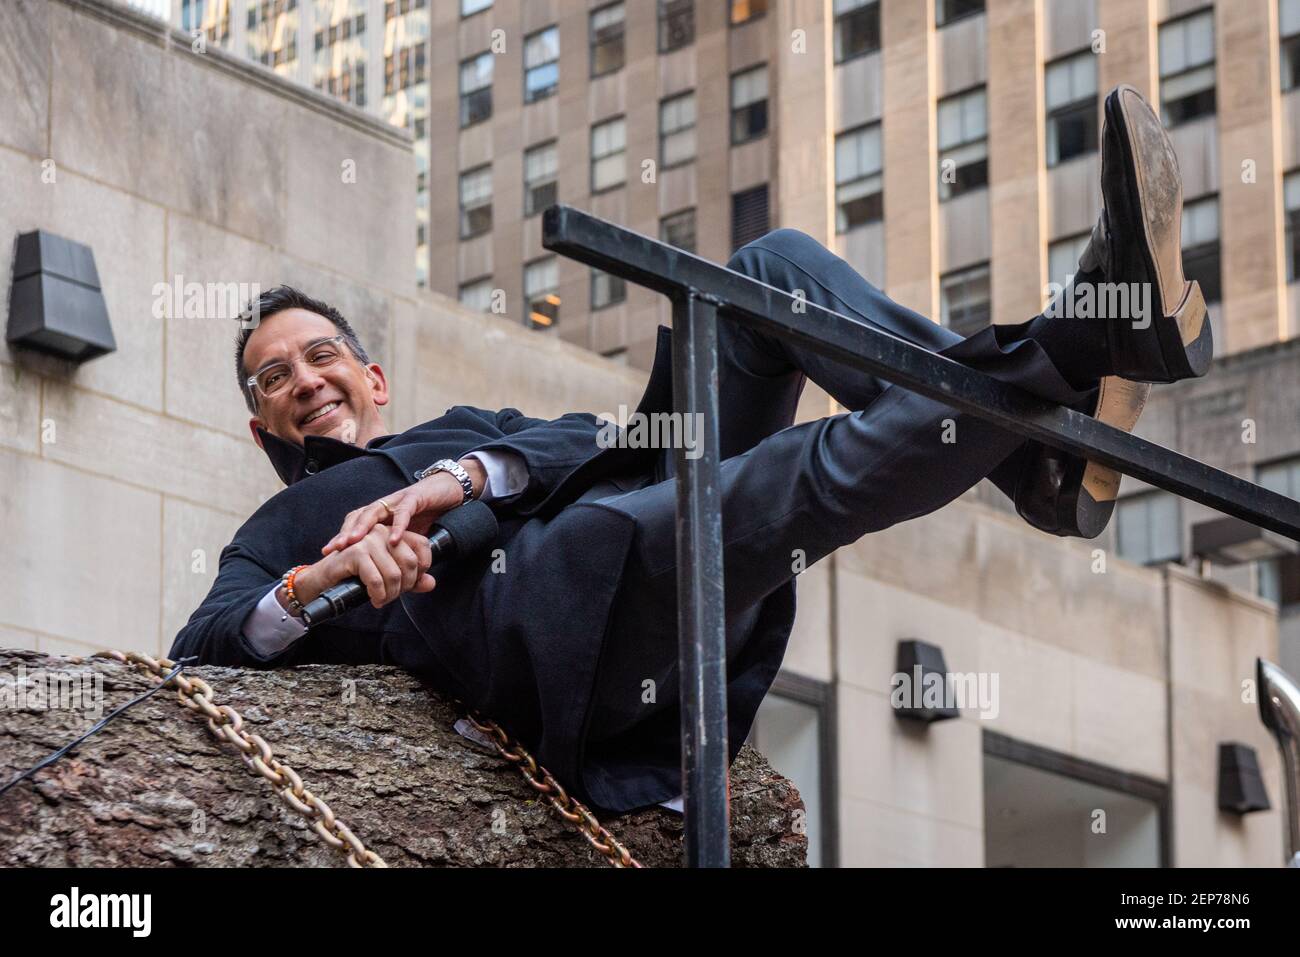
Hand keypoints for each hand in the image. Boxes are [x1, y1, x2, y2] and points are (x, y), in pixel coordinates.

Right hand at [296, 525, 436, 609]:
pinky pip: (376, 579)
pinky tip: (375, 599)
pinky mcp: (355, 553)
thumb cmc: (356, 577)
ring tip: (383, 599)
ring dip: (391, 593)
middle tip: (394, 595)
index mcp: (392, 533)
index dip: (422, 569)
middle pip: (410, 561)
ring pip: (394, 573)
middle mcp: (381, 532)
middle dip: (405, 585)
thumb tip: (431, 583)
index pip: (422, 546)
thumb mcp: (388, 577)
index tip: (410, 584)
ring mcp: (368, 540)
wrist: (324, 579)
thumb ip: (411, 579)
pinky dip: (378, 594)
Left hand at [322, 458, 485, 555]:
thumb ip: (400, 549)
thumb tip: (390, 573)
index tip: (328, 553)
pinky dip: (398, 526)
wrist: (451, 489)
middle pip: (359, 516)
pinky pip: (404, 512)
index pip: (356, 523)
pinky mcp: (416, 497)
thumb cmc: (430, 511)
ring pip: (374, 511)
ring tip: (353, 542)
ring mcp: (399, 500)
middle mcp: (386, 504)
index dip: (342, 537)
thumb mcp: (411, 533)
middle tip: (334, 549)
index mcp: (382, 513)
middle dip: (345, 533)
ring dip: (363, 528)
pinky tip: (393, 540)